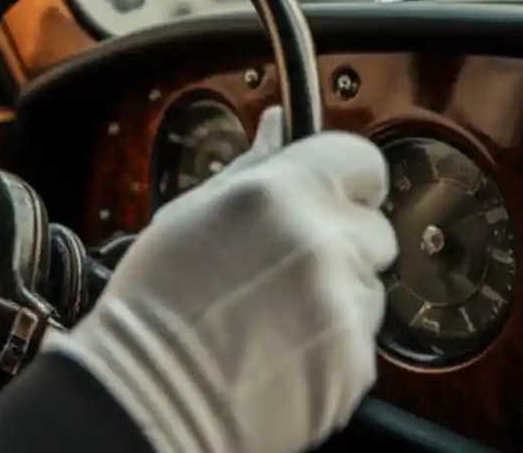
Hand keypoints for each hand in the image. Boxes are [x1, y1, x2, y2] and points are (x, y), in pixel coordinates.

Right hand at [44, 108, 396, 452]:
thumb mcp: (191, 214)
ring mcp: (344, 307)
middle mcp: (322, 244)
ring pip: (368, 287)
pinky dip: (330, 343)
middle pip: (371, 228)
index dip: (344, 179)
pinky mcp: (355, 363)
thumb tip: (276, 126)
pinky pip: (361, 340)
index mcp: (279, 194)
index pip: (360, 160)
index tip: (328, 194)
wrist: (150, 397)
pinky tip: (280, 346)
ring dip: (335, 295)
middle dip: (338, 242)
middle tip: (282, 266)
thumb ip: (251, 166)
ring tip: (273, 313)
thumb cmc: (157, 305)